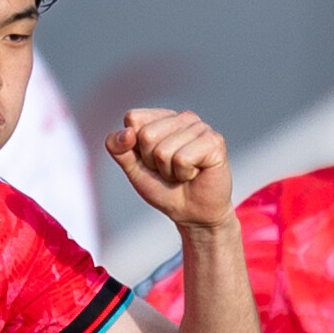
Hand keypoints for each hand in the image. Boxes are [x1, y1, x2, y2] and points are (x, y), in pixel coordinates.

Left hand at [108, 108, 234, 231]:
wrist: (193, 215)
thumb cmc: (165, 189)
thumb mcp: (133, 168)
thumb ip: (118, 148)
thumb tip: (127, 133)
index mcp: (162, 117)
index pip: (133, 118)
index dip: (136, 147)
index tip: (151, 161)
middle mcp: (183, 117)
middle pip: (146, 135)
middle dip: (153, 162)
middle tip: (170, 170)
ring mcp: (200, 127)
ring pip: (163, 150)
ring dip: (170, 171)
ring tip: (183, 173)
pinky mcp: (214, 142)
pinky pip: (182, 159)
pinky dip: (184, 174)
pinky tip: (195, 174)